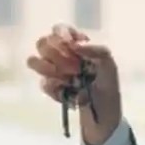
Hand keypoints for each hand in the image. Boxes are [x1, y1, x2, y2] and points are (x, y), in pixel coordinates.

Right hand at [27, 23, 122, 144]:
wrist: (103, 115)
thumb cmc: (108, 86)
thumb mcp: (109, 66)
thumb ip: (97, 50)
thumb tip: (75, 45)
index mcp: (77, 44)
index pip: (59, 29)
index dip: (61, 35)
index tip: (69, 46)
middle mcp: (61, 55)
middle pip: (42, 43)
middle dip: (57, 56)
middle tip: (76, 69)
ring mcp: (52, 71)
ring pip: (34, 61)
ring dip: (52, 71)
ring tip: (71, 81)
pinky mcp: (49, 88)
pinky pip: (44, 84)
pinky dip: (57, 90)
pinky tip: (70, 95)